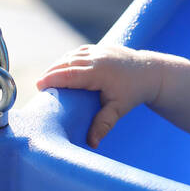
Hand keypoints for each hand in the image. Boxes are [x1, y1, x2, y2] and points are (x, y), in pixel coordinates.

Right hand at [35, 43, 162, 148]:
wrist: (150, 72)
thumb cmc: (134, 93)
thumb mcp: (119, 109)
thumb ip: (103, 124)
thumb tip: (92, 144)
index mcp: (99, 72)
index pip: (69, 74)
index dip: (52, 78)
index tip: (39, 86)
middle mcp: (97, 57)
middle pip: (66, 63)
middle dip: (51, 73)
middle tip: (39, 86)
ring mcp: (99, 49)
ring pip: (71, 56)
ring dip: (58, 65)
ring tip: (48, 78)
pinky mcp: (100, 47)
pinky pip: (78, 52)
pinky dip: (68, 59)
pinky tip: (62, 68)